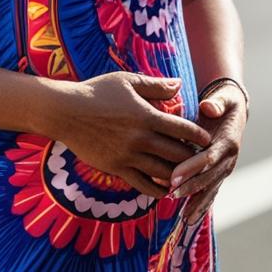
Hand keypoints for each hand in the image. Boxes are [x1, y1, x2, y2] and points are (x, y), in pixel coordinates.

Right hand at [55, 73, 211, 199]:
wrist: (65, 112)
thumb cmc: (97, 92)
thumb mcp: (127, 81)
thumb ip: (156, 85)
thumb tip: (180, 84)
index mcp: (147, 115)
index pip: (182, 129)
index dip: (198, 135)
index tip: (207, 139)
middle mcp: (140, 139)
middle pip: (177, 154)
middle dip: (192, 157)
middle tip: (202, 159)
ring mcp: (128, 156)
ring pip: (163, 172)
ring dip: (178, 175)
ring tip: (189, 175)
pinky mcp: (116, 169)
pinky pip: (142, 185)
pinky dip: (157, 190)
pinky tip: (166, 190)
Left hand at [169, 82, 247, 226]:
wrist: (234, 112)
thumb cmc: (223, 104)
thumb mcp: (222, 99)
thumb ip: (215, 103)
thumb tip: (208, 107)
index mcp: (228, 141)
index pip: (208, 157)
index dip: (191, 168)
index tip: (173, 176)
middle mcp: (229, 159)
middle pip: (208, 177)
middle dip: (190, 187)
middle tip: (170, 194)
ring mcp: (225, 169)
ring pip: (210, 189)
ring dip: (197, 202)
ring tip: (184, 218)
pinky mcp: (219, 174)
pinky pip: (211, 192)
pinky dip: (202, 206)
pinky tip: (191, 219)